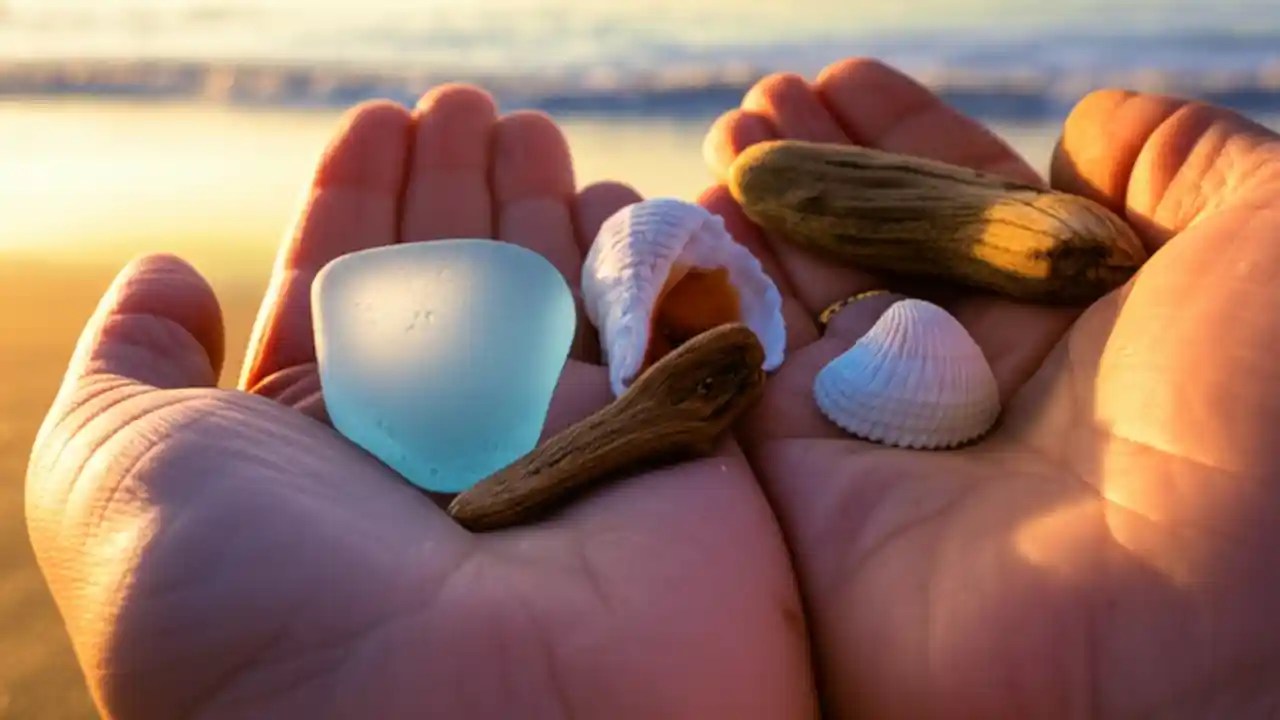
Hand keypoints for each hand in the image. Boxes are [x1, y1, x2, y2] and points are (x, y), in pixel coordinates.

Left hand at [26, 85, 814, 718]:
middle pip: (453, 289)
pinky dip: (642, 258)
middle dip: (454, 190)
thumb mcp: (118, 473)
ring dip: (542, 205)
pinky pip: (656, 331)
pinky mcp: (667, 450)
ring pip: (551, 302)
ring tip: (530, 127)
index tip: (375, 125)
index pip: (343, 300)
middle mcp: (442, 453)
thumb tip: (170, 274)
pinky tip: (616, 192)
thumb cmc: (261, 613)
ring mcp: (559, 451)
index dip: (354, 208)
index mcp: (323, 457)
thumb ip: (132, 366)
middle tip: (464, 105)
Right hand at [702, 59, 1279, 717]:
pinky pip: (733, 384)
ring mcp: (882, 438)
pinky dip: (701, 305)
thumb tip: (1092, 126)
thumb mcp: (1273, 238)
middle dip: (813, 171)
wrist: (1200, 627)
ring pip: (796, 310)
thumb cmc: (1271, 425)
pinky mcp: (801, 496)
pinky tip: (688, 222)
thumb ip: (1184, 161)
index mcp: (1072, 322)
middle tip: (763, 101)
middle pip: (868, 252)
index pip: (961, 207)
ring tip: (727, 138)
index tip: (845, 79)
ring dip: (751, 220)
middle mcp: (972, 379)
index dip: (899, 139)